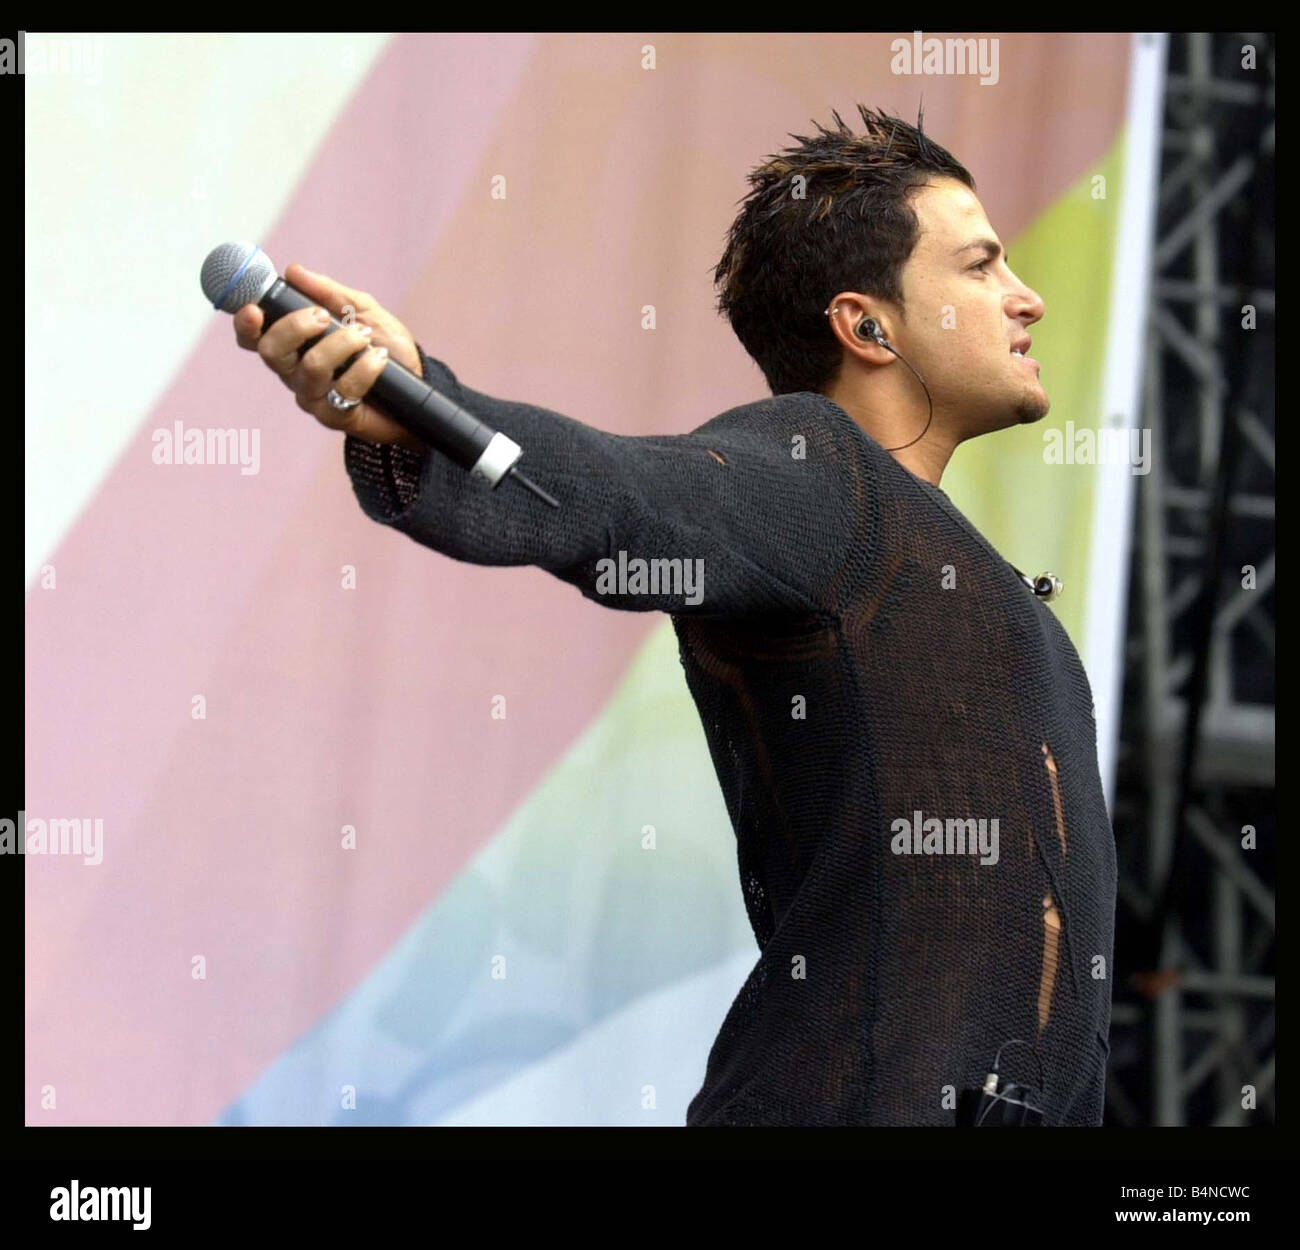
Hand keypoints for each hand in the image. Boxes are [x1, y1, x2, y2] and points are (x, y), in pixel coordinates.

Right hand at [232, 263, 424, 448]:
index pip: (255, 337)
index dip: (246, 324)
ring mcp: (313, 396)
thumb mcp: (362, 310)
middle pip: (271, 352)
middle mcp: (295, 372)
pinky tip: (380, 359)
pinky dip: (365, 368)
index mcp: (294, 345)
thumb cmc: (386, 346)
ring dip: (340, 344)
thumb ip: (330, 293)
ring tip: (365, 336)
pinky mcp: (335, 416)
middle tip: (323, 316)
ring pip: (310, 368)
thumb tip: (294, 271)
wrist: (420, 383)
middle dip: (295, 327)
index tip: (253, 309)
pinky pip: (342, 389)